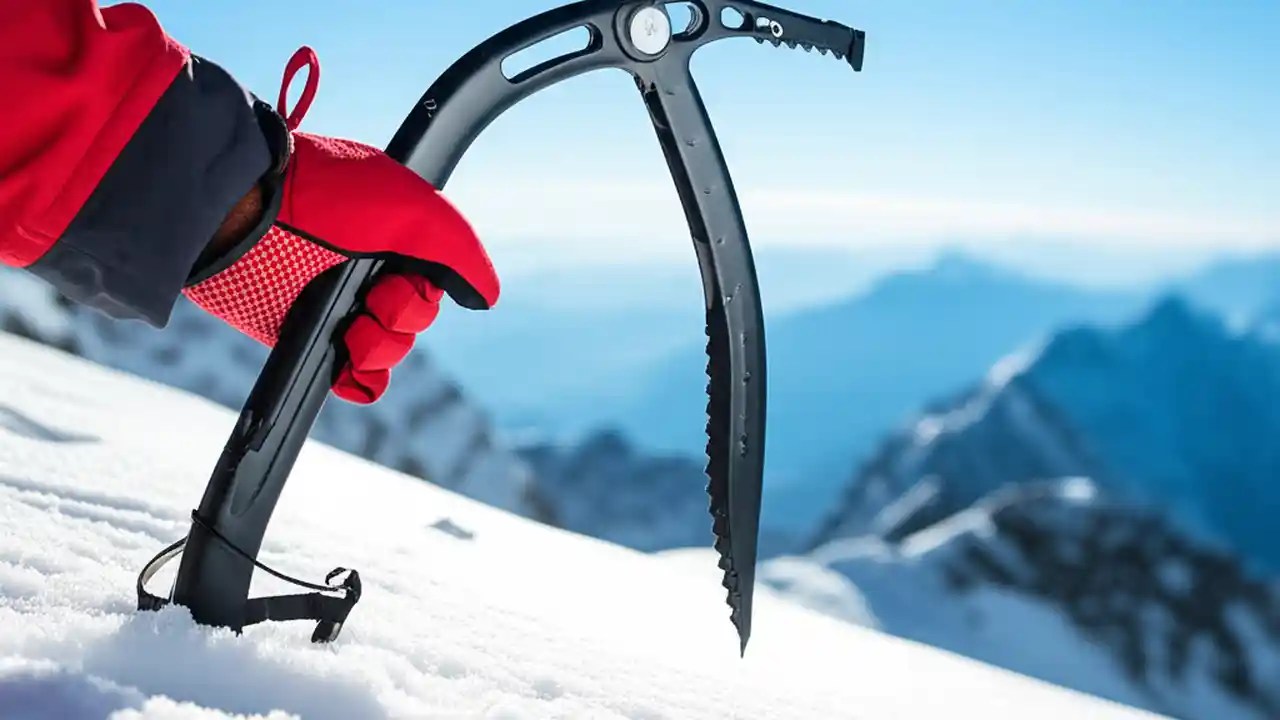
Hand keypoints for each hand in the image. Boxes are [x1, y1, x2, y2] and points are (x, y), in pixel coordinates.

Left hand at [185, 47, 498, 403]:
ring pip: (390, 353)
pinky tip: (349, 368)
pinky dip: (362, 383)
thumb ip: (460, 252)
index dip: (432, 288)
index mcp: (396, 237)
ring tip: (353, 331)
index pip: (439, 282)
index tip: (409, 274)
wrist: (238, 212)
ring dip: (383, 349)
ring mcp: (336, 306)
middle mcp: (367, 271)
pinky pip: (354, 381)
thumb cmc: (324, 196)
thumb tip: (486, 297)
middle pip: (418, 321)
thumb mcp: (413, 209)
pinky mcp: (303, 337)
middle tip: (375, 297)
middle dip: (404, 318)